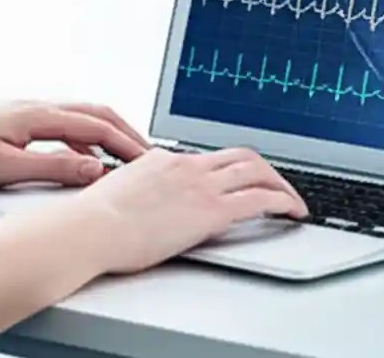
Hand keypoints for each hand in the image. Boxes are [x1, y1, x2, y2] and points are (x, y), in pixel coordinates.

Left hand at [0, 101, 149, 187]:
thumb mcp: (6, 169)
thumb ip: (54, 169)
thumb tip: (95, 170)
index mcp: (37, 114)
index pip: (97, 126)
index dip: (127, 143)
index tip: (148, 159)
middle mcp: (35, 105)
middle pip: (95, 113)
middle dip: (125, 132)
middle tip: (147, 153)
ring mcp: (24, 109)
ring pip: (79, 116)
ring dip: (104, 135)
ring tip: (121, 158)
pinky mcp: (14, 118)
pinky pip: (61, 123)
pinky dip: (81, 138)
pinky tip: (79, 159)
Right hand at [70, 147, 308, 273]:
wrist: (91, 228)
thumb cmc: (94, 221)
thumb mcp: (118, 195)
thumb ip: (138, 193)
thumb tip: (138, 204)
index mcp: (163, 160)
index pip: (206, 158)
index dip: (228, 170)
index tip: (236, 181)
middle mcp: (186, 165)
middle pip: (240, 155)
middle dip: (264, 169)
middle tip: (276, 185)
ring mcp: (201, 184)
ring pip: (257, 170)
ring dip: (280, 184)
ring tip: (292, 201)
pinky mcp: (212, 210)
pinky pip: (261, 198)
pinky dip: (283, 201)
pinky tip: (292, 211)